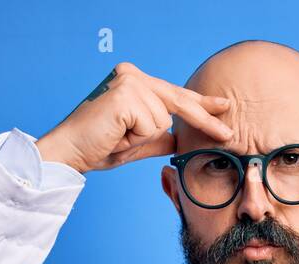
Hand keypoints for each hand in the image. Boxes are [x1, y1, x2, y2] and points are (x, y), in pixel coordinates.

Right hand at [33, 61, 232, 174]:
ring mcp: (129, 82)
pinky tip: (116, 134)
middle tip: (227, 132)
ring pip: (162, 121)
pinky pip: (150, 126)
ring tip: (118, 138)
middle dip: (204, 119)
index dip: (201, 103)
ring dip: (142, 138)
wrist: (70, 152)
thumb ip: (158, 137)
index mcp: (134, 82)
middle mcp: (132, 75)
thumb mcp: (136, 142)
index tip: (223, 107)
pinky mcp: (125, 95)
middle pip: (177, 101)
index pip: (174, 94)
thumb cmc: (99, 147)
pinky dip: (135, 138)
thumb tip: (179, 139)